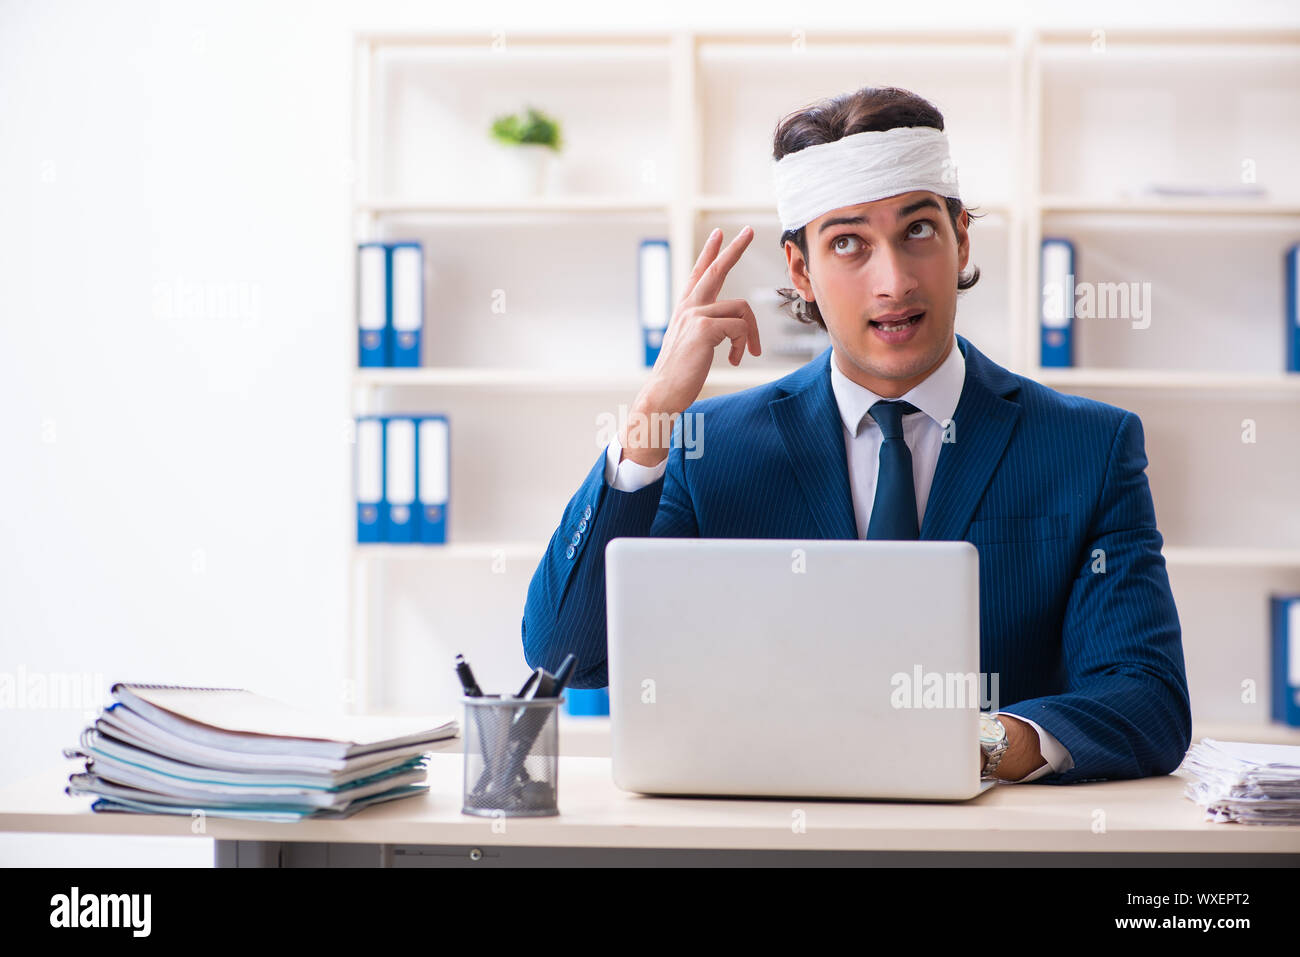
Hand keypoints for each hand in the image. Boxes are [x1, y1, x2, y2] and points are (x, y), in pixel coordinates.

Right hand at [619, 226, 761, 466]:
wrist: (662, 394)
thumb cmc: (679, 377)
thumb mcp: (692, 347)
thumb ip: (707, 330)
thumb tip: (732, 327)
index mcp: (685, 310)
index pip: (699, 274)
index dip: (710, 253)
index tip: (720, 234)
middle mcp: (688, 308)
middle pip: (715, 270)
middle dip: (734, 249)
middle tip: (749, 231)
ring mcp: (695, 315)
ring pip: (741, 309)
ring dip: (750, 334)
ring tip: (746, 354)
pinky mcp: (704, 328)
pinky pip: (740, 327)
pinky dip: (743, 345)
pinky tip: (735, 359)